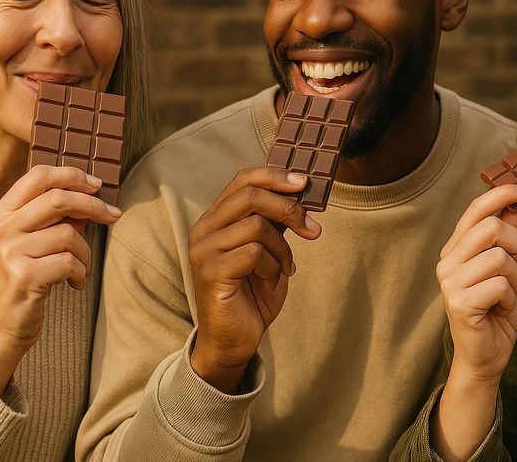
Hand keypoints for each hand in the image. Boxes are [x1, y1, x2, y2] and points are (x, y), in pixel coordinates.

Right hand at [0, 165, 121, 394]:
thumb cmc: (20, 281)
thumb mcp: (27, 244)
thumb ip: (51, 219)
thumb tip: (90, 197)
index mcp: (0, 214)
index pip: (38, 176)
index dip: (72, 175)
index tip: (96, 184)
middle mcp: (1, 229)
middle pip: (58, 198)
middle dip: (93, 205)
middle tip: (113, 216)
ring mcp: (9, 252)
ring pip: (68, 234)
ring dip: (85, 254)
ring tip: (79, 270)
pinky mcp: (23, 276)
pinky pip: (70, 262)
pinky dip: (80, 273)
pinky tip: (73, 284)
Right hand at [188, 167, 320, 392]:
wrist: (234, 341)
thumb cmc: (252, 295)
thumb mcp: (268, 251)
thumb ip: (274, 223)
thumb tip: (299, 192)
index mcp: (215, 219)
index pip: (243, 180)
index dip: (275, 176)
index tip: (304, 182)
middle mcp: (204, 230)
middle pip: (251, 195)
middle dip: (289, 208)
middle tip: (312, 229)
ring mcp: (204, 250)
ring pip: (257, 226)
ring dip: (282, 249)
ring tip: (285, 269)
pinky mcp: (211, 272)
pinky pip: (254, 253)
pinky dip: (273, 268)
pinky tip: (271, 284)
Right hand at [438, 183, 516, 384]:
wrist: (486, 356)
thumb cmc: (498, 311)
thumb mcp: (511, 268)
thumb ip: (511, 236)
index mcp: (456, 249)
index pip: (476, 209)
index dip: (502, 194)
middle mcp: (447, 261)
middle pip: (492, 228)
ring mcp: (450, 282)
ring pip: (499, 257)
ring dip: (515, 278)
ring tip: (505, 295)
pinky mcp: (459, 302)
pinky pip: (500, 284)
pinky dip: (510, 298)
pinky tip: (499, 309)